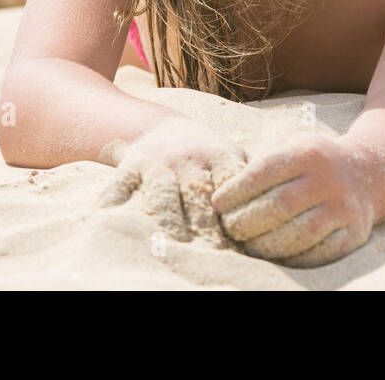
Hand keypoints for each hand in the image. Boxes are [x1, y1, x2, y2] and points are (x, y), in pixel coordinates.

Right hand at [95, 117, 247, 247]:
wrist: (164, 128)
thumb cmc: (209, 157)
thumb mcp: (233, 157)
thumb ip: (249, 182)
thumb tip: (269, 224)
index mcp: (220, 154)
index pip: (230, 184)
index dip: (233, 214)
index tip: (238, 240)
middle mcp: (188, 157)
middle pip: (197, 198)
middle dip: (205, 230)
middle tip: (211, 257)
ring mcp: (156, 162)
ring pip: (162, 199)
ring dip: (169, 226)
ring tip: (175, 252)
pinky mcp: (130, 167)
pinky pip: (119, 188)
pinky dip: (115, 207)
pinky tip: (116, 226)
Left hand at [211, 133, 375, 266]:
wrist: (368, 172)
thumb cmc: (313, 162)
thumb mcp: (292, 146)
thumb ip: (263, 163)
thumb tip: (223, 196)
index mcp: (308, 152)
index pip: (264, 172)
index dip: (236, 191)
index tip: (217, 204)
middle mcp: (329, 178)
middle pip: (279, 206)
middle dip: (246, 221)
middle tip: (230, 229)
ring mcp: (344, 206)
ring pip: (299, 234)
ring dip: (266, 245)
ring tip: (248, 245)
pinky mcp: (355, 232)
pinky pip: (320, 253)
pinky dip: (294, 258)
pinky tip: (277, 255)